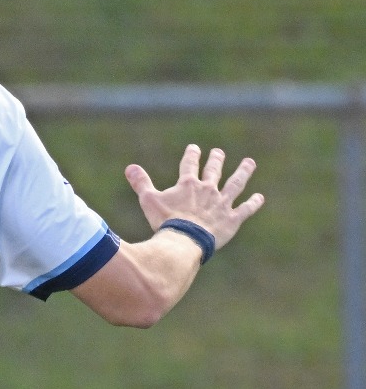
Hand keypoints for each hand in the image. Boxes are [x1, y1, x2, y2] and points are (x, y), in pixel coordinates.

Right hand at [125, 144, 262, 251]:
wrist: (185, 240)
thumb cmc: (165, 221)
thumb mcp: (149, 200)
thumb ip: (141, 183)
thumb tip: (129, 167)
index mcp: (189, 184)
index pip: (190, 164)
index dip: (192, 156)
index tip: (194, 148)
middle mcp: (208, 190)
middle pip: (214, 171)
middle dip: (216, 160)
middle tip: (218, 153)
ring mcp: (222, 203)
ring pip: (235, 184)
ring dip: (243, 172)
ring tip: (249, 163)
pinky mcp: (232, 219)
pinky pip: (245, 209)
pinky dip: (253, 203)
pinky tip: (259, 197)